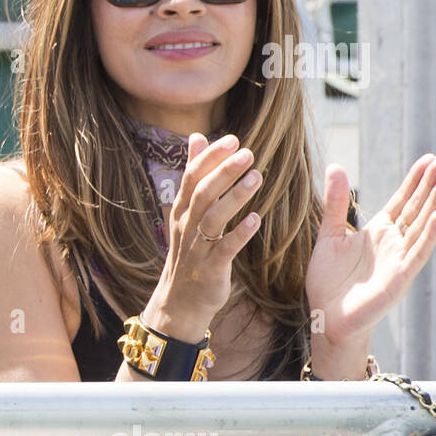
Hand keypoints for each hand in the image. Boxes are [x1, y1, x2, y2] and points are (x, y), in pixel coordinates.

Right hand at [144, 132, 262, 340]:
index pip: (192, 176)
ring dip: (234, 197)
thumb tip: (197, 136)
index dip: (211, 157)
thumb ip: (194, 174)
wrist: (179, 300)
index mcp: (182, 210)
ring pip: (213, 218)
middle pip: (203, 193)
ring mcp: (197, 247)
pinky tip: (255, 219)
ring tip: (256, 177)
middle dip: (224, 171)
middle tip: (247, 153)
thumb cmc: (190, 249)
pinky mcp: (210, 268)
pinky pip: (225, 249)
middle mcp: (187, 225)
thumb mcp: (187, 210)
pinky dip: (239, 234)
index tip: (232, 139)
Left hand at [306, 155, 435, 347]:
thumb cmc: (328, 280)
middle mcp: (393, 243)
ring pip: (421, 226)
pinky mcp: (399, 278)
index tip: (429, 158)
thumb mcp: (329, 235)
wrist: (325, 316)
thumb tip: (335, 166)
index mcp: (378, 232)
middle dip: (431, 185)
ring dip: (435, 203)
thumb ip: (335, 203)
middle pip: (416, 208)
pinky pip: (417, 253)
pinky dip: (428, 235)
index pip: (402, 200)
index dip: (415, 180)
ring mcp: (399, 260)